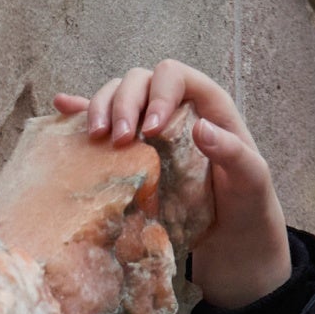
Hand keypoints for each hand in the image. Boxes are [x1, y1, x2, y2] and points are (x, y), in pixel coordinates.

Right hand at [53, 60, 291, 308]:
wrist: (232, 237)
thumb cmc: (246, 204)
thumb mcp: (253, 181)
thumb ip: (234, 152)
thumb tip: (202, 129)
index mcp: (207, 106)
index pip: (175, 76)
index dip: (159, 93)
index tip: (150, 129)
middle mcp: (175, 108)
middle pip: (140, 80)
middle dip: (123, 103)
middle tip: (118, 140)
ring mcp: (150, 126)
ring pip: (117, 94)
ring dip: (99, 108)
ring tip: (96, 138)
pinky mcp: (131, 149)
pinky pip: (104, 121)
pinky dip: (81, 111)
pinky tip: (61, 107)